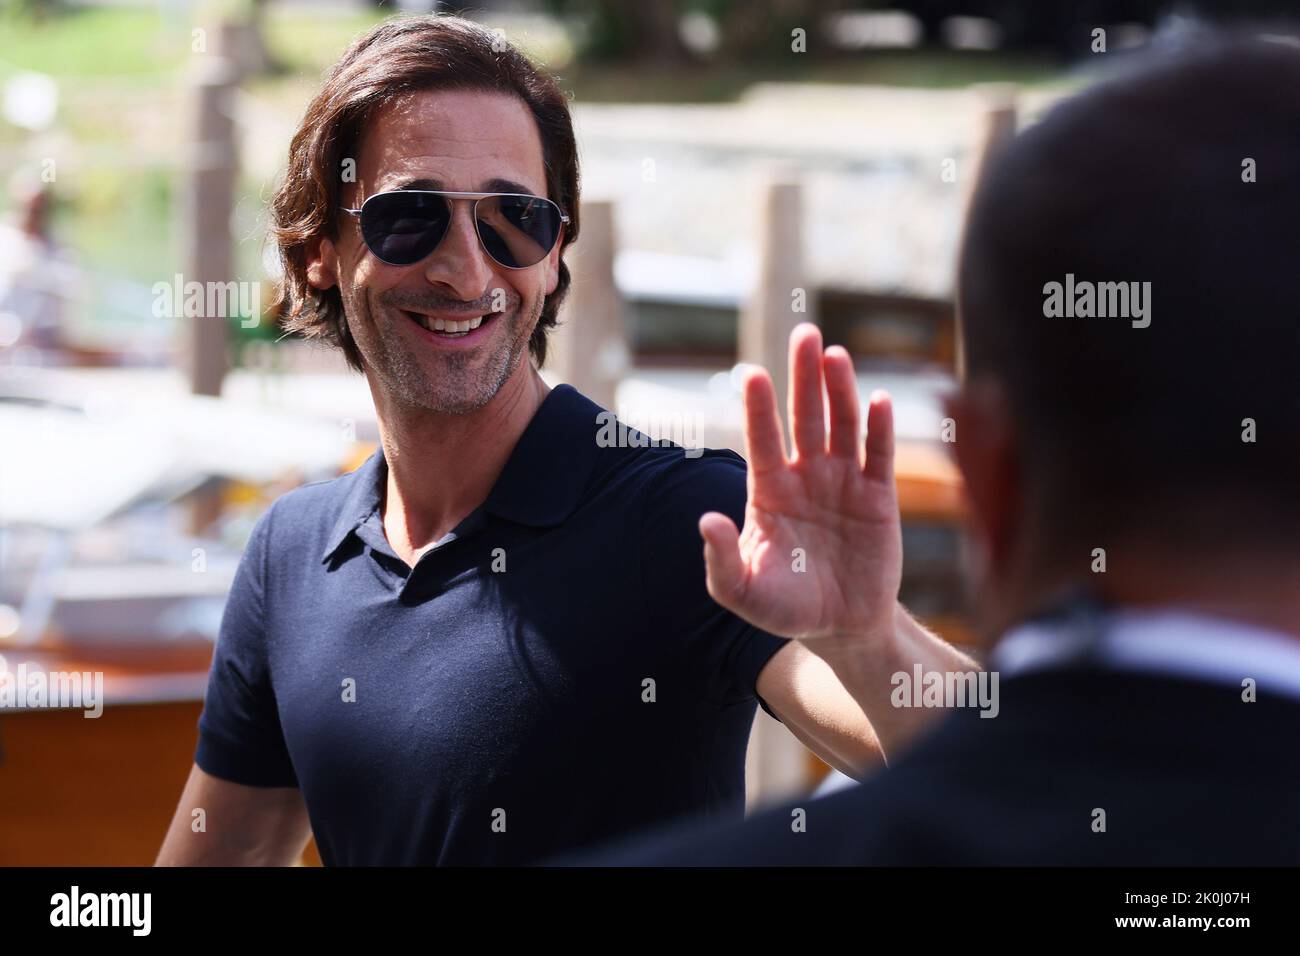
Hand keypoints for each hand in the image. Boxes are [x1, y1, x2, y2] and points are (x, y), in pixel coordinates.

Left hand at [700, 323, 901, 644]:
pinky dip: (880, 429)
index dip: (758, 408)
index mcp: (770, 491)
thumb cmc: (785, 606)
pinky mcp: (879, 498)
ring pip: (842, 426)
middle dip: (803, 376)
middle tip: (804, 334)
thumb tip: (707, 520)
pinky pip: (878, 456)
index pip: (762, 440)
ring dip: (840, 390)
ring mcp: (844, 482)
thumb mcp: (743, 591)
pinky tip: (879, 400)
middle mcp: (806, 476)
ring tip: (835, 355)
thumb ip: (722, 560)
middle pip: (805, 416)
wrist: (840, 628)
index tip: (750, 374)